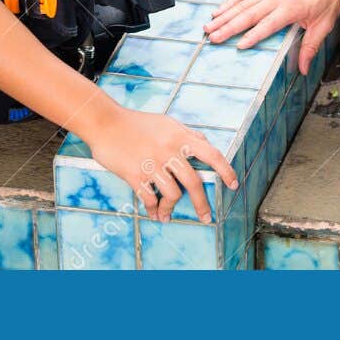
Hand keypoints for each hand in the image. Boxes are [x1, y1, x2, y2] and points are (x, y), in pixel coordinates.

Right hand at [86, 107, 238, 222]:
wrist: (106, 122)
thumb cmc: (136, 122)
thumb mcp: (166, 122)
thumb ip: (187, 133)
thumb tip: (204, 141)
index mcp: (179, 136)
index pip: (211, 154)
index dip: (225, 170)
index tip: (233, 184)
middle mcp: (169, 150)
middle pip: (194, 182)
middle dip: (202, 204)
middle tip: (206, 217)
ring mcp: (152, 163)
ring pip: (173, 194)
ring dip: (170, 209)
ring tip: (167, 215)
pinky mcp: (135, 174)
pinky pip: (149, 198)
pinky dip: (153, 209)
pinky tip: (154, 213)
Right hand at [204, 0, 339, 72]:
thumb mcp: (325, 23)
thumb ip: (311, 46)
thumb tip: (302, 69)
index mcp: (291, 8)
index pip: (267, 25)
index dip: (253, 36)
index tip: (238, 46)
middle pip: (248, 14)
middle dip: (228, 27)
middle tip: (212, 37)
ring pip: (242, 4)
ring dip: (224, 15)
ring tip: (209, 25)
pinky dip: (232, 1)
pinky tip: (220, 9)